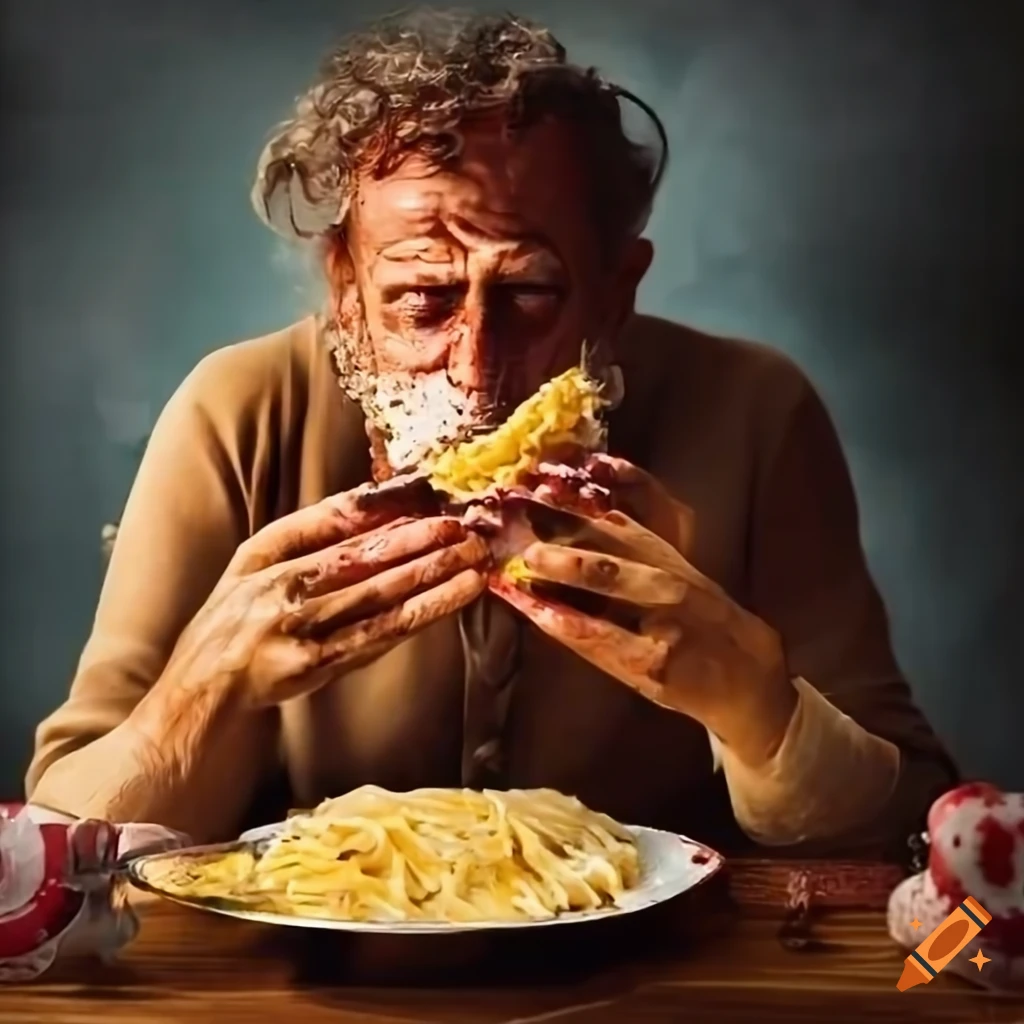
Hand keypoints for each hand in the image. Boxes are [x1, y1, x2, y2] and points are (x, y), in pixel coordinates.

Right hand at [163, 478, 488, 706]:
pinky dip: (421, 613)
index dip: (377, 507)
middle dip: (417, 538)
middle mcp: (277, 586)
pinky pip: (377, 635)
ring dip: (430, 572)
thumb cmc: (231, 630)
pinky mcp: (313, 666)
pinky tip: (454, 597)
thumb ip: (300, 537)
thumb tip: (367, 502)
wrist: (196, 699)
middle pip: (359, 555)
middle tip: (463, 524)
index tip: (421, 493)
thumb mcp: (248, 571)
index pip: (324, 520)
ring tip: (473, 556)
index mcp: (260, 555)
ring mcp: (295, 628)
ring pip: (376, 593)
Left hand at [491, 458, 796, 766]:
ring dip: (565, 569)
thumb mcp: (678, 575)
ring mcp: (664, 620)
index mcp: (669, 558)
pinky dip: (569, 624)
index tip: (539, 489)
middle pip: (610, 547)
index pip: (618, 525)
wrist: (747, 677)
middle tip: (523, 517)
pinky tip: (541, 615)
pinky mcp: (655, 662)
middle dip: (564, 531)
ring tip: (526, 562)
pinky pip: (604, 638)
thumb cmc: (703, 623)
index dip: (576, 507)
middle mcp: (668, 581)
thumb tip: (588, 516)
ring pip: (610, 583)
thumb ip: (639, 548)